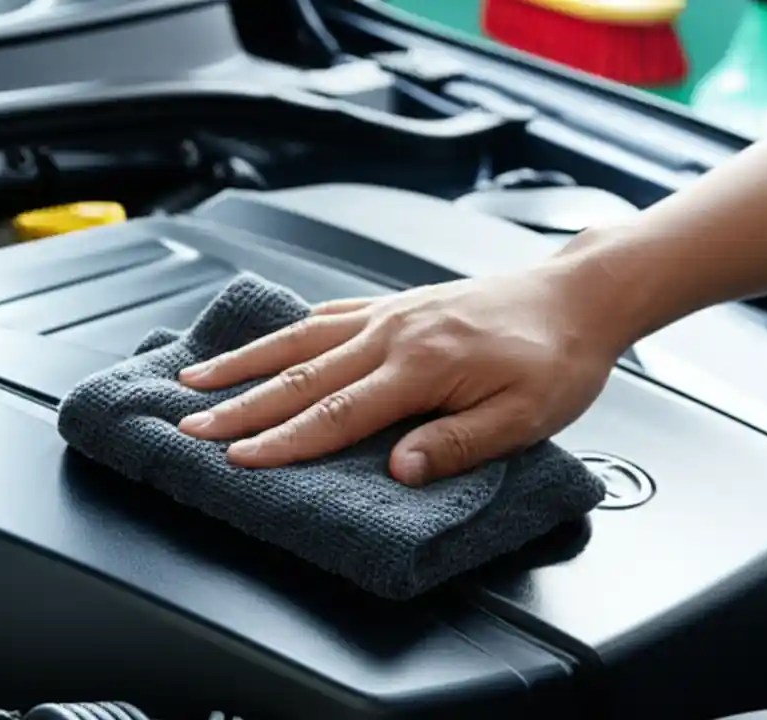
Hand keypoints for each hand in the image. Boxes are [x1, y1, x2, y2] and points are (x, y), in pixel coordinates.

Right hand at [176, 262, 624, 485]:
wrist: (577, 296)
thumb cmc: (556, 357)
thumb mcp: (524, 416)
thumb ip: (458, 443)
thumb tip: (400, 470)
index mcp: (422, 365)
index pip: (336, 412)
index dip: (282, 439)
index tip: (237, 458)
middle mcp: (394, 333)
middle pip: (300, 373)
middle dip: (239, 403)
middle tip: (190, 424)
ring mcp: (390, 313)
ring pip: (301, 337)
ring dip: (245, 360)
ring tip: (197, 377)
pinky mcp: (395, 303)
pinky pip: (327, 313)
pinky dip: (287, 329)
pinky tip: (264, 342)